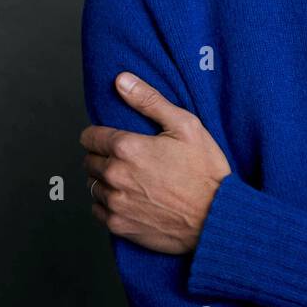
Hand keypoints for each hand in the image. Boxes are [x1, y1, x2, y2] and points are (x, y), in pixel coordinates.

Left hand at [80, 72, 231, 253]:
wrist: (217, 217)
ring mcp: (115, 202)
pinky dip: (109, 204)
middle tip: (131, 160)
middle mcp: (115, 175)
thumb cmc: (205, 171)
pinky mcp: (119, 225)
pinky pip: (98, 210)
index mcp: (127, 147)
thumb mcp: (186, 126)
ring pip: (92, 186)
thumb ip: (149, 100)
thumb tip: (121, 80)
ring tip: (133, 181)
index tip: (116, 139)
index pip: (90, 137)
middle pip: (89, 161)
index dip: (101, 135)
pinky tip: (131, 200)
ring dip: (106, 181)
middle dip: (104, 157)